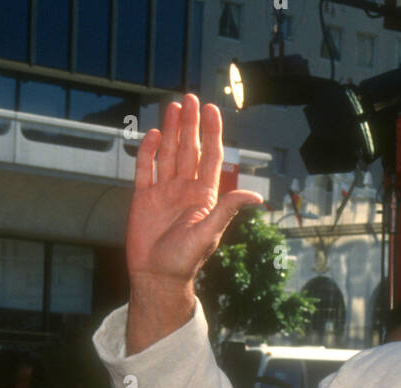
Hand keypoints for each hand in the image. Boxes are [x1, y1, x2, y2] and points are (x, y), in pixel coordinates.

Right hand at [126, 93, 262, 349]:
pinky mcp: (143, 198)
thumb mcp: (209, 233)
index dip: (211, 134)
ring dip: (172, 131)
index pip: (210, 158)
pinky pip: (146, 169)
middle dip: (191, 124)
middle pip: (189, 150)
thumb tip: (257, 197)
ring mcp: (164, 192)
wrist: (156, 277)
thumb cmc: (185, 260)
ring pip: (169, 154)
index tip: (212, 110)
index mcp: (203, 197)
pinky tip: (155, 135)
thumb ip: (228, 210)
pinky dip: (149, 152)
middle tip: (192, 98)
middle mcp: (184, 190)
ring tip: (174, 107)